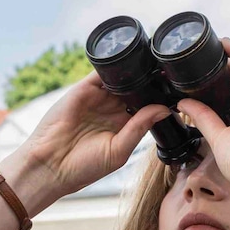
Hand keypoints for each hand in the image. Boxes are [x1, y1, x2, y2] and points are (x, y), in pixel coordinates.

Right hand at [0, 75, 169, 211]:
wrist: (50, 165)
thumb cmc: (82, 167)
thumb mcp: (119, 149)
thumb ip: (140, 127)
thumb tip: (164, 108)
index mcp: (123, 126)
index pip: (146, 105)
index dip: (161, 97)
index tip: (180, 90)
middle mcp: (112, 109)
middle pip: (137, 88)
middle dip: (152, 80)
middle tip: (173, 72)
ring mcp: (98, 97)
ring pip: (122, 77)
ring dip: (136, 71)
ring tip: (156, 64)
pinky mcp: (84, 88)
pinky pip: (101, 71)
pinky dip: (115, 65)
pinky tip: (130, 63)